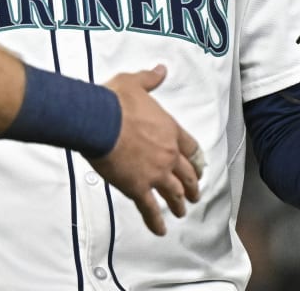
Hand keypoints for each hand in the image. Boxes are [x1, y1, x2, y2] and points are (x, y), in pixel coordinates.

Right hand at [90, 64, 201, 235]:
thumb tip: (160, 69)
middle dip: (191, 186)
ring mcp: (154, 173)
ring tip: (181, 212)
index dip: (197, 160)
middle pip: (186, 175)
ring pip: (173, 193)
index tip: (200, 168)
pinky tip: (160, 230)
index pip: (191, 149)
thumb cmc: (115, 101)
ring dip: (179, 204)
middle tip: (194, 194)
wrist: (99, 120)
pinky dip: (156, 221)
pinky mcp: (137, 187)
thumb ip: (150, 79)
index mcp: (170, 130)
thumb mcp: (134, 83)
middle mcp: (168, 155)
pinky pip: (150, 209)